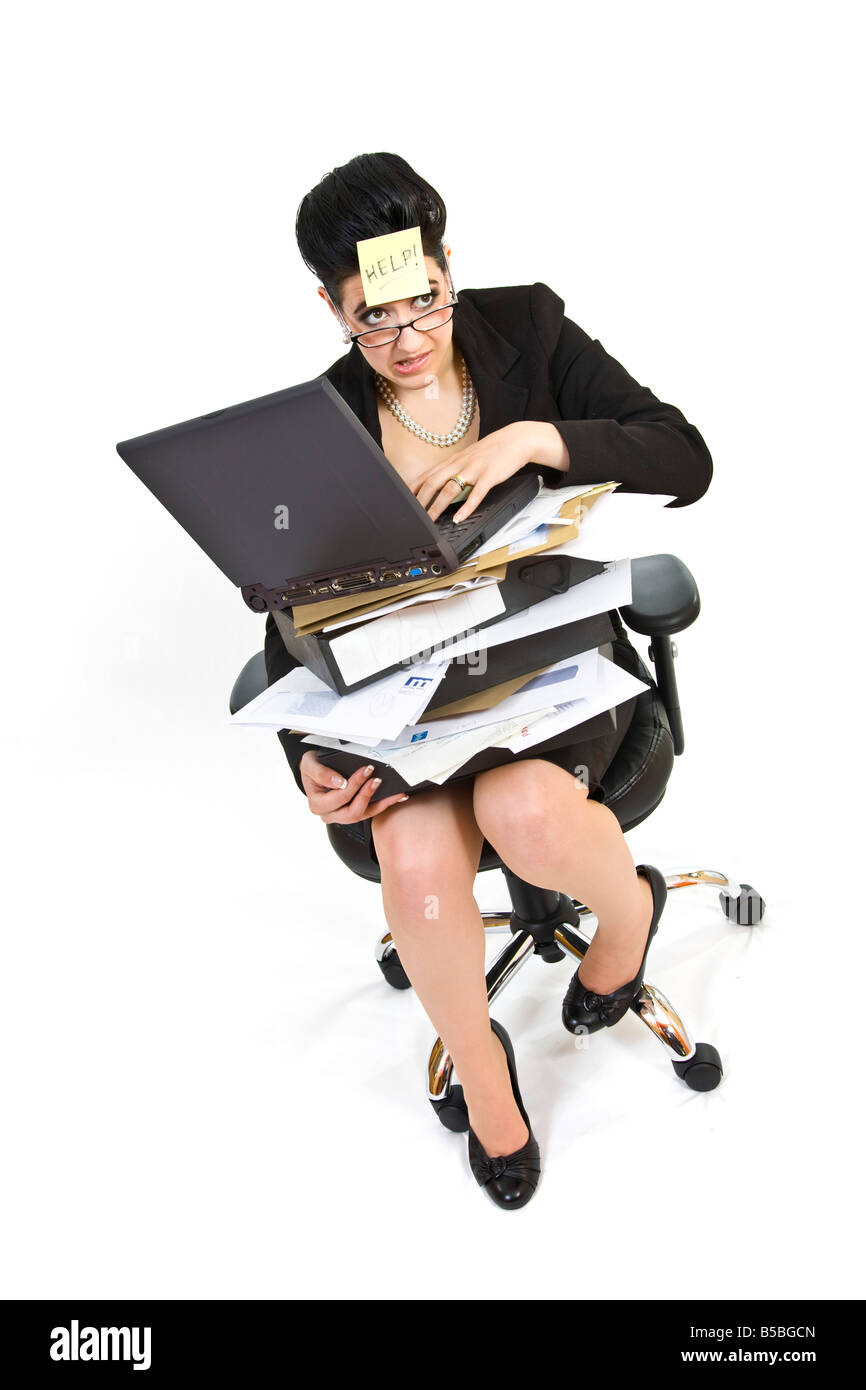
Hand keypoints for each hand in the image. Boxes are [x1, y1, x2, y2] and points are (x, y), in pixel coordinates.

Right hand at [299, 750, 408, 824]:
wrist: (314, 769)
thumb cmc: (312, 767)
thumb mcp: (309, 765)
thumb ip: (320, 773)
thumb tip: (339, 782)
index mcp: (318, 805)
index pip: (339, 798)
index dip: (354, 785)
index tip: (365, 770)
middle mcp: (330, 814)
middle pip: (352, 812)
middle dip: (366, 794)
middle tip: (376, 778)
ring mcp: (342, 815)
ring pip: (364, 815)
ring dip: (381, 803)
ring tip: (395, 792)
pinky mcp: (354, 812)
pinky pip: (371, 811)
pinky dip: (385, 804)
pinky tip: (398, 797)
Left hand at [413, 421, 565, 523]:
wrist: (516, 439)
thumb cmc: (492, 451)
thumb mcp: (468, 459)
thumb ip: (453, 471)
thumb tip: (438, 486)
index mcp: (453, 461)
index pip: (426, 476)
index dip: (413, 490)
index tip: (402, 503)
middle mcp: (460, 463)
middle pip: (433, 482)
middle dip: (420, 501)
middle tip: (413, 516)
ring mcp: (474, 469)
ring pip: (450, 488)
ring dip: (438, 506)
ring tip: (430, 520)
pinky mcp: (489, 475)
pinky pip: (476, 493)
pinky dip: (466, 507)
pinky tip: (459, 517)